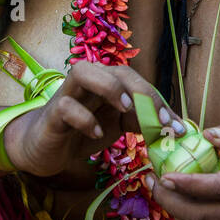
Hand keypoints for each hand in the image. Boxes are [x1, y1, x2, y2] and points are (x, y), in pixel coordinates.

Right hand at [3, 61, 183, 178]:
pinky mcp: (52, 113)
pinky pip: (66, 107)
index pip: (137, 81)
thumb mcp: (118, 126)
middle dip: (143, 93)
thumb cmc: (82, 130)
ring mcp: (67, 94)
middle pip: (118, 71)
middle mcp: (88, 81)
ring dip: (109, 88)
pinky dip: (84, 119)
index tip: (176, 127)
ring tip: (126, 110)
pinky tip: (97, 134)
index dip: (158, 101)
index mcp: (107, 81)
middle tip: (159, 121)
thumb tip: (176, 127)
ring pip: (83, 72)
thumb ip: (142, 122)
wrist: (43, 148)